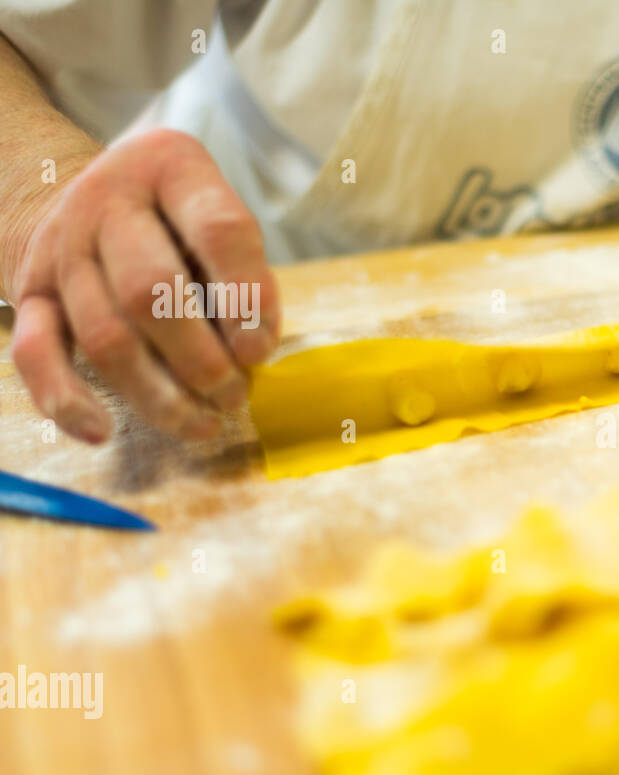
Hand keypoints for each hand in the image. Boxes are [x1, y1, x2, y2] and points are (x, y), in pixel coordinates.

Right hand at [6, 128, 279, 442]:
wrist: (85, 195)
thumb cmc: (177, 220)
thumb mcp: (218, 220)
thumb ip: (244, 277)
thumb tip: (253, 353)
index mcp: (171, 168)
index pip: (218, 231)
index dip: (246, 297)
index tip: (260, 351)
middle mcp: (106, 200)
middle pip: (149, 290)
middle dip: (200, 358)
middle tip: (234, 395)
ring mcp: (61, 247)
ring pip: (103, 335)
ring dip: (157, 393)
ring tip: (204, 423)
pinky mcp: (29, 291)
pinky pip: (35, 352)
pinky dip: (65, 399)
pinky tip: (102, 432)